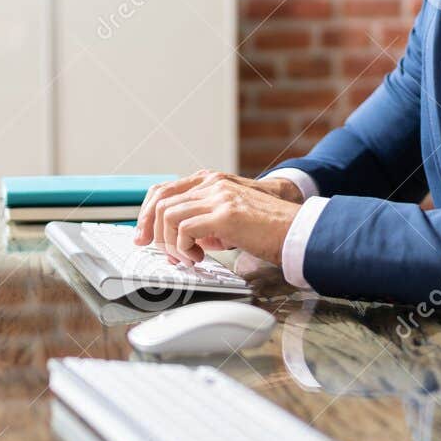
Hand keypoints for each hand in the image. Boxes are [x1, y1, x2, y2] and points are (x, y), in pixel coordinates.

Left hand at [134, 170, 302, 264]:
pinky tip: (199, 258)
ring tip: (187, 258)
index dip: (147, 214)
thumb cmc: (268, 230)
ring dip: (170, 243)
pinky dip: (184, 248)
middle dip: (150, 230)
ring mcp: (218, 197)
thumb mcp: (229, 221)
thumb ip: (204, 224)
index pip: (164, 190)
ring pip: (168, 215)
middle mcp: (211, 184)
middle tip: (158, 252)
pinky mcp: (224, 214)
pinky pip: (184, 229)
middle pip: (160, 200)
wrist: (297, 230)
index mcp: (211, 182)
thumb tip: (180, 244)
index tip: (143, 236)